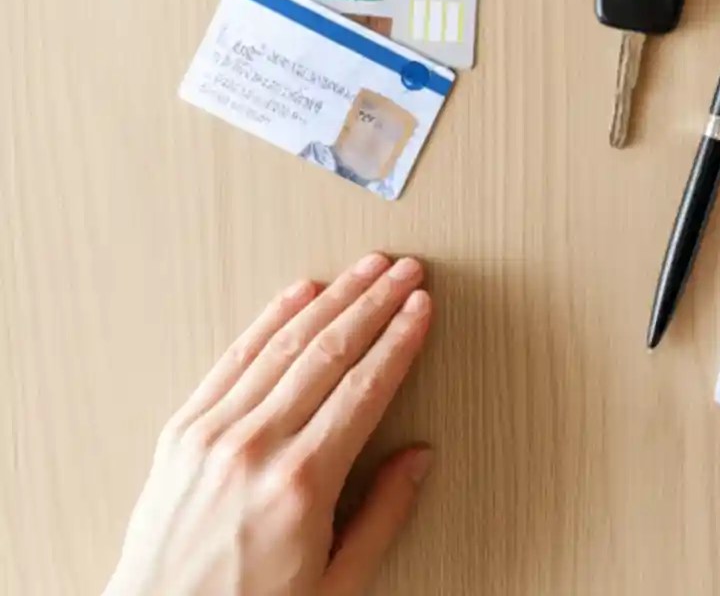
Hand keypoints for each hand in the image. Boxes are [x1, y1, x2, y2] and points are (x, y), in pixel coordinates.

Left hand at [104, 253, 433, 595]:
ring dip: (331, 300)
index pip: (365, 389)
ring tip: (365, 270)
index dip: (399, 341)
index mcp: (301, 485)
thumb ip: (384, 515)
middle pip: (329, 353)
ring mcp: (212, 434)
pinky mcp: (181, 432)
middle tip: (406, 273)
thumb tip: (418, 458)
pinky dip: (269, 320)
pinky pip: (233, 360)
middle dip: (374, 304)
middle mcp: (254, 448)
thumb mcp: (337, 584)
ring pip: (283, 345)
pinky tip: (297, 295)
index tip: (421, 309)